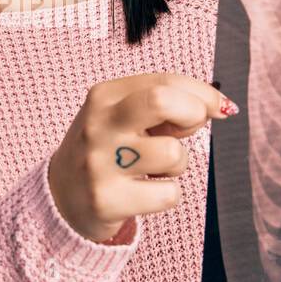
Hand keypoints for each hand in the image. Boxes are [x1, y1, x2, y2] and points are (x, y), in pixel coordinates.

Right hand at [47, 73, 237, 241]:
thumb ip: (164, 106)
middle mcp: (99, 124)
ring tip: (154, 169)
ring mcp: (100, 162)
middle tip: (186, 132)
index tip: (216, 108)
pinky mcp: (106, 200)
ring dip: (177, 164)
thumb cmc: (107, 150)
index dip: (202, 94)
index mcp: (104, 96)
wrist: (61, 198)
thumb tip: (218, 106)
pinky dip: (167, 195)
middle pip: (161, 100)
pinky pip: (168, 194)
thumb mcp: (123, 116)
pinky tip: (144, 192)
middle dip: (192, 114)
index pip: (166, 81)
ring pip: (173, 153)